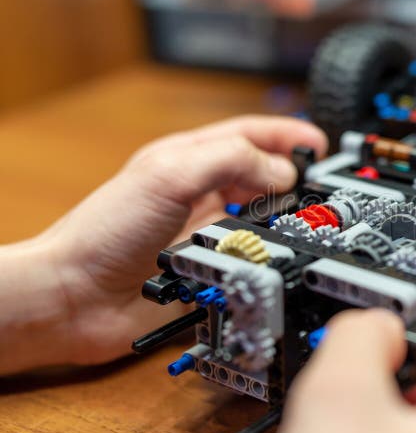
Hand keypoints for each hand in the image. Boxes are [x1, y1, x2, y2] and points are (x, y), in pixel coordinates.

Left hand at [0, 115, 325, 373]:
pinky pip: (250, 256)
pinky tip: (279, 254)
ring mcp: (205, 231)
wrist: (77, 297)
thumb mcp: (171, 174)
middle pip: (260, 175)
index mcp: (189, 159)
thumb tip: (281, 172)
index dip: (285, 135)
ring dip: (283, 217)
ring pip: (260, 217)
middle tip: (321, 186)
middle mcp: (200, 193)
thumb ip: (231, 161)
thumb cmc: (107, 229)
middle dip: (294, 176)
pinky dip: (269, 254)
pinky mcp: (208, 267)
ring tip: (305, 219)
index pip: (248, 135)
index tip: (319, 145)